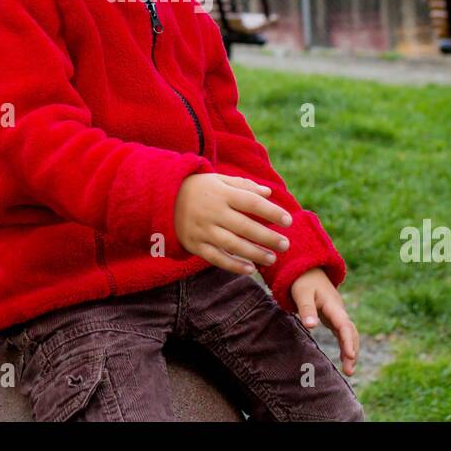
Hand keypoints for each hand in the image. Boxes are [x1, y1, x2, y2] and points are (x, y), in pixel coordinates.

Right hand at [173, 172, 292, 274]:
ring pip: (233, 245)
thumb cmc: (198, 188)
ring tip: (272, 259)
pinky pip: (216, 258)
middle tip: (285, 244)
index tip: (288, 220)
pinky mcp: (194, 244)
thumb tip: (268, 193)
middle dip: (268, 237)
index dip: (271, 212)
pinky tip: (250, 270)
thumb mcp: (219, 180)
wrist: (162, 198)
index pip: (252, 203)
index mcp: (222, 193)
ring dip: (255, 254)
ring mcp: (203, 229)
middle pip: (245, 227)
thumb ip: (244, 186)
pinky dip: (233, 265)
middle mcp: (213, 212)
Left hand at [290, 268, 360, 376]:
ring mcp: (338, 314)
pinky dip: (347, 345)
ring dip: (351, 350)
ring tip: (349, 371)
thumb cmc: (303, 281)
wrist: (308, 270)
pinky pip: (344, 333)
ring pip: (350, 334)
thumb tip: (312, 326)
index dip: (348, 340)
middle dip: (352, 350)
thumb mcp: (302, 293)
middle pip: (351, 332)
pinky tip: (346, 358)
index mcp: (333, 305)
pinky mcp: (333, 318)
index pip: (344, 325)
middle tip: (349, 371)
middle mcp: (339, 311)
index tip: (351, 355)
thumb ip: (306, 309)